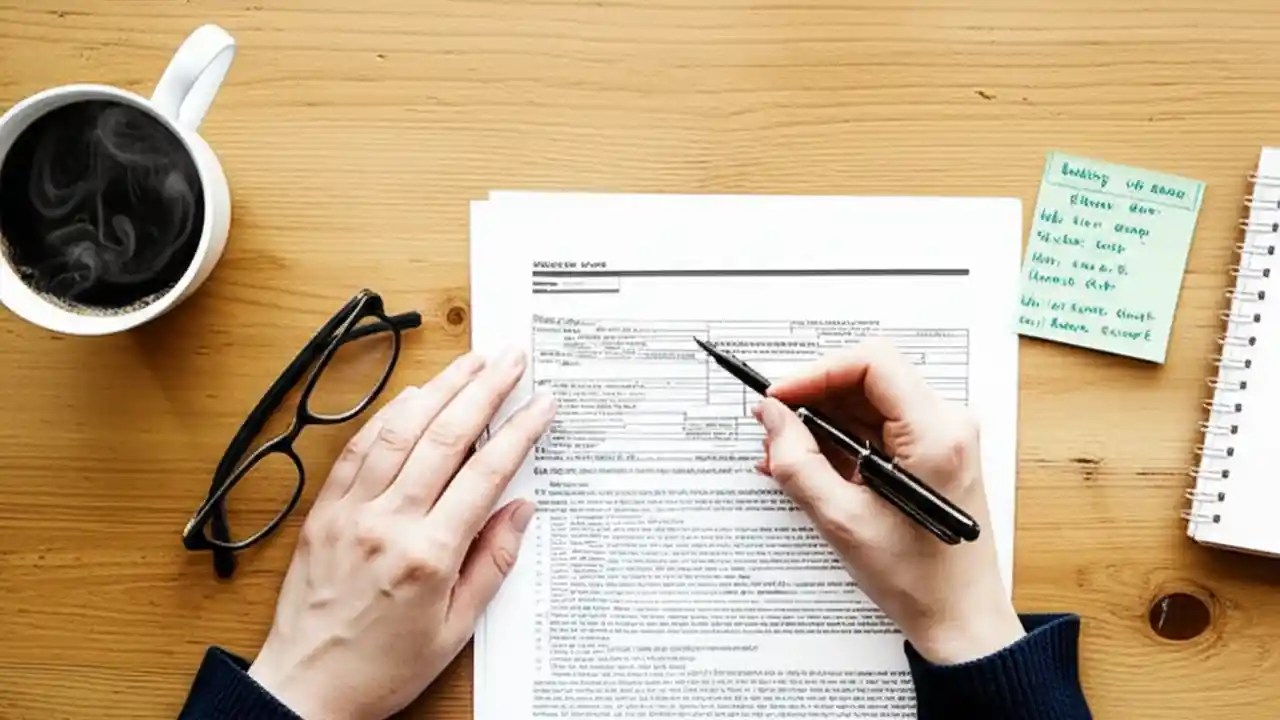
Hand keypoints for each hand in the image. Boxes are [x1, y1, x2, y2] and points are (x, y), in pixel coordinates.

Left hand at [247, 348, 554, 719]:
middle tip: (511, 359)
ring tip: (469, 362)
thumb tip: (520, 509)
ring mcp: (351, 512)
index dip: (519, 431)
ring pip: (399, 430)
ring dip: (439, 389)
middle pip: (445, 436)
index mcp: (428, 555)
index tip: (542, 404)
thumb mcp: (455, 630)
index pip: (485, 473)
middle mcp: (388, 523)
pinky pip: (356, 449)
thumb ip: (491, 564)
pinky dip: (386, 416)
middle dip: (484, 389)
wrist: (306, 689)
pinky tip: (411, 397)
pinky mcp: (323, 512)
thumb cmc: (381, 668)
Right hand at [755, 340, 1023, 664]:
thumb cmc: (918, 581)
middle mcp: (948, 425)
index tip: (780, 397)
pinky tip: (809, 463)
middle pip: (869, 378)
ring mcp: (943, 438)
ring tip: (782, 453)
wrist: (960, 619)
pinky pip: (878, 427)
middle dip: (814, 397)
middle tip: (772, 426)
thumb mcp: (842, 520)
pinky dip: (840, 439)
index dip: (817, 371)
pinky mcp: (933, 453)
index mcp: (936, 435)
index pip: (872, 363)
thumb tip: (772, 416)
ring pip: (869, 401)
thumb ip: (798, 461)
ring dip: (823, 420)